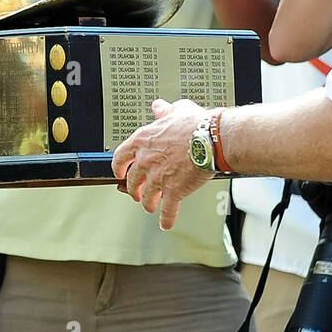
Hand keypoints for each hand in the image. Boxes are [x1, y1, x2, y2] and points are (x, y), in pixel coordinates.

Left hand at [112, 98, 211, 229]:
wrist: (213, 139)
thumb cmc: (197, 124)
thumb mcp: (178, 110)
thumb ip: (165, 111)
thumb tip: (159, 107)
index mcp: (143, 140)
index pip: (120, 156)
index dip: (118, 167)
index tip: (119, 172)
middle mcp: (146, 160)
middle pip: (132, 180)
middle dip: (134, 189)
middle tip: (137, 193)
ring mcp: (159, 178)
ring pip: (147, 196)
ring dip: (148, 203)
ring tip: (151, 205)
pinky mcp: (174, 191)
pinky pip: (167, 210)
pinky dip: (166, 219)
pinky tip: (166, 224)